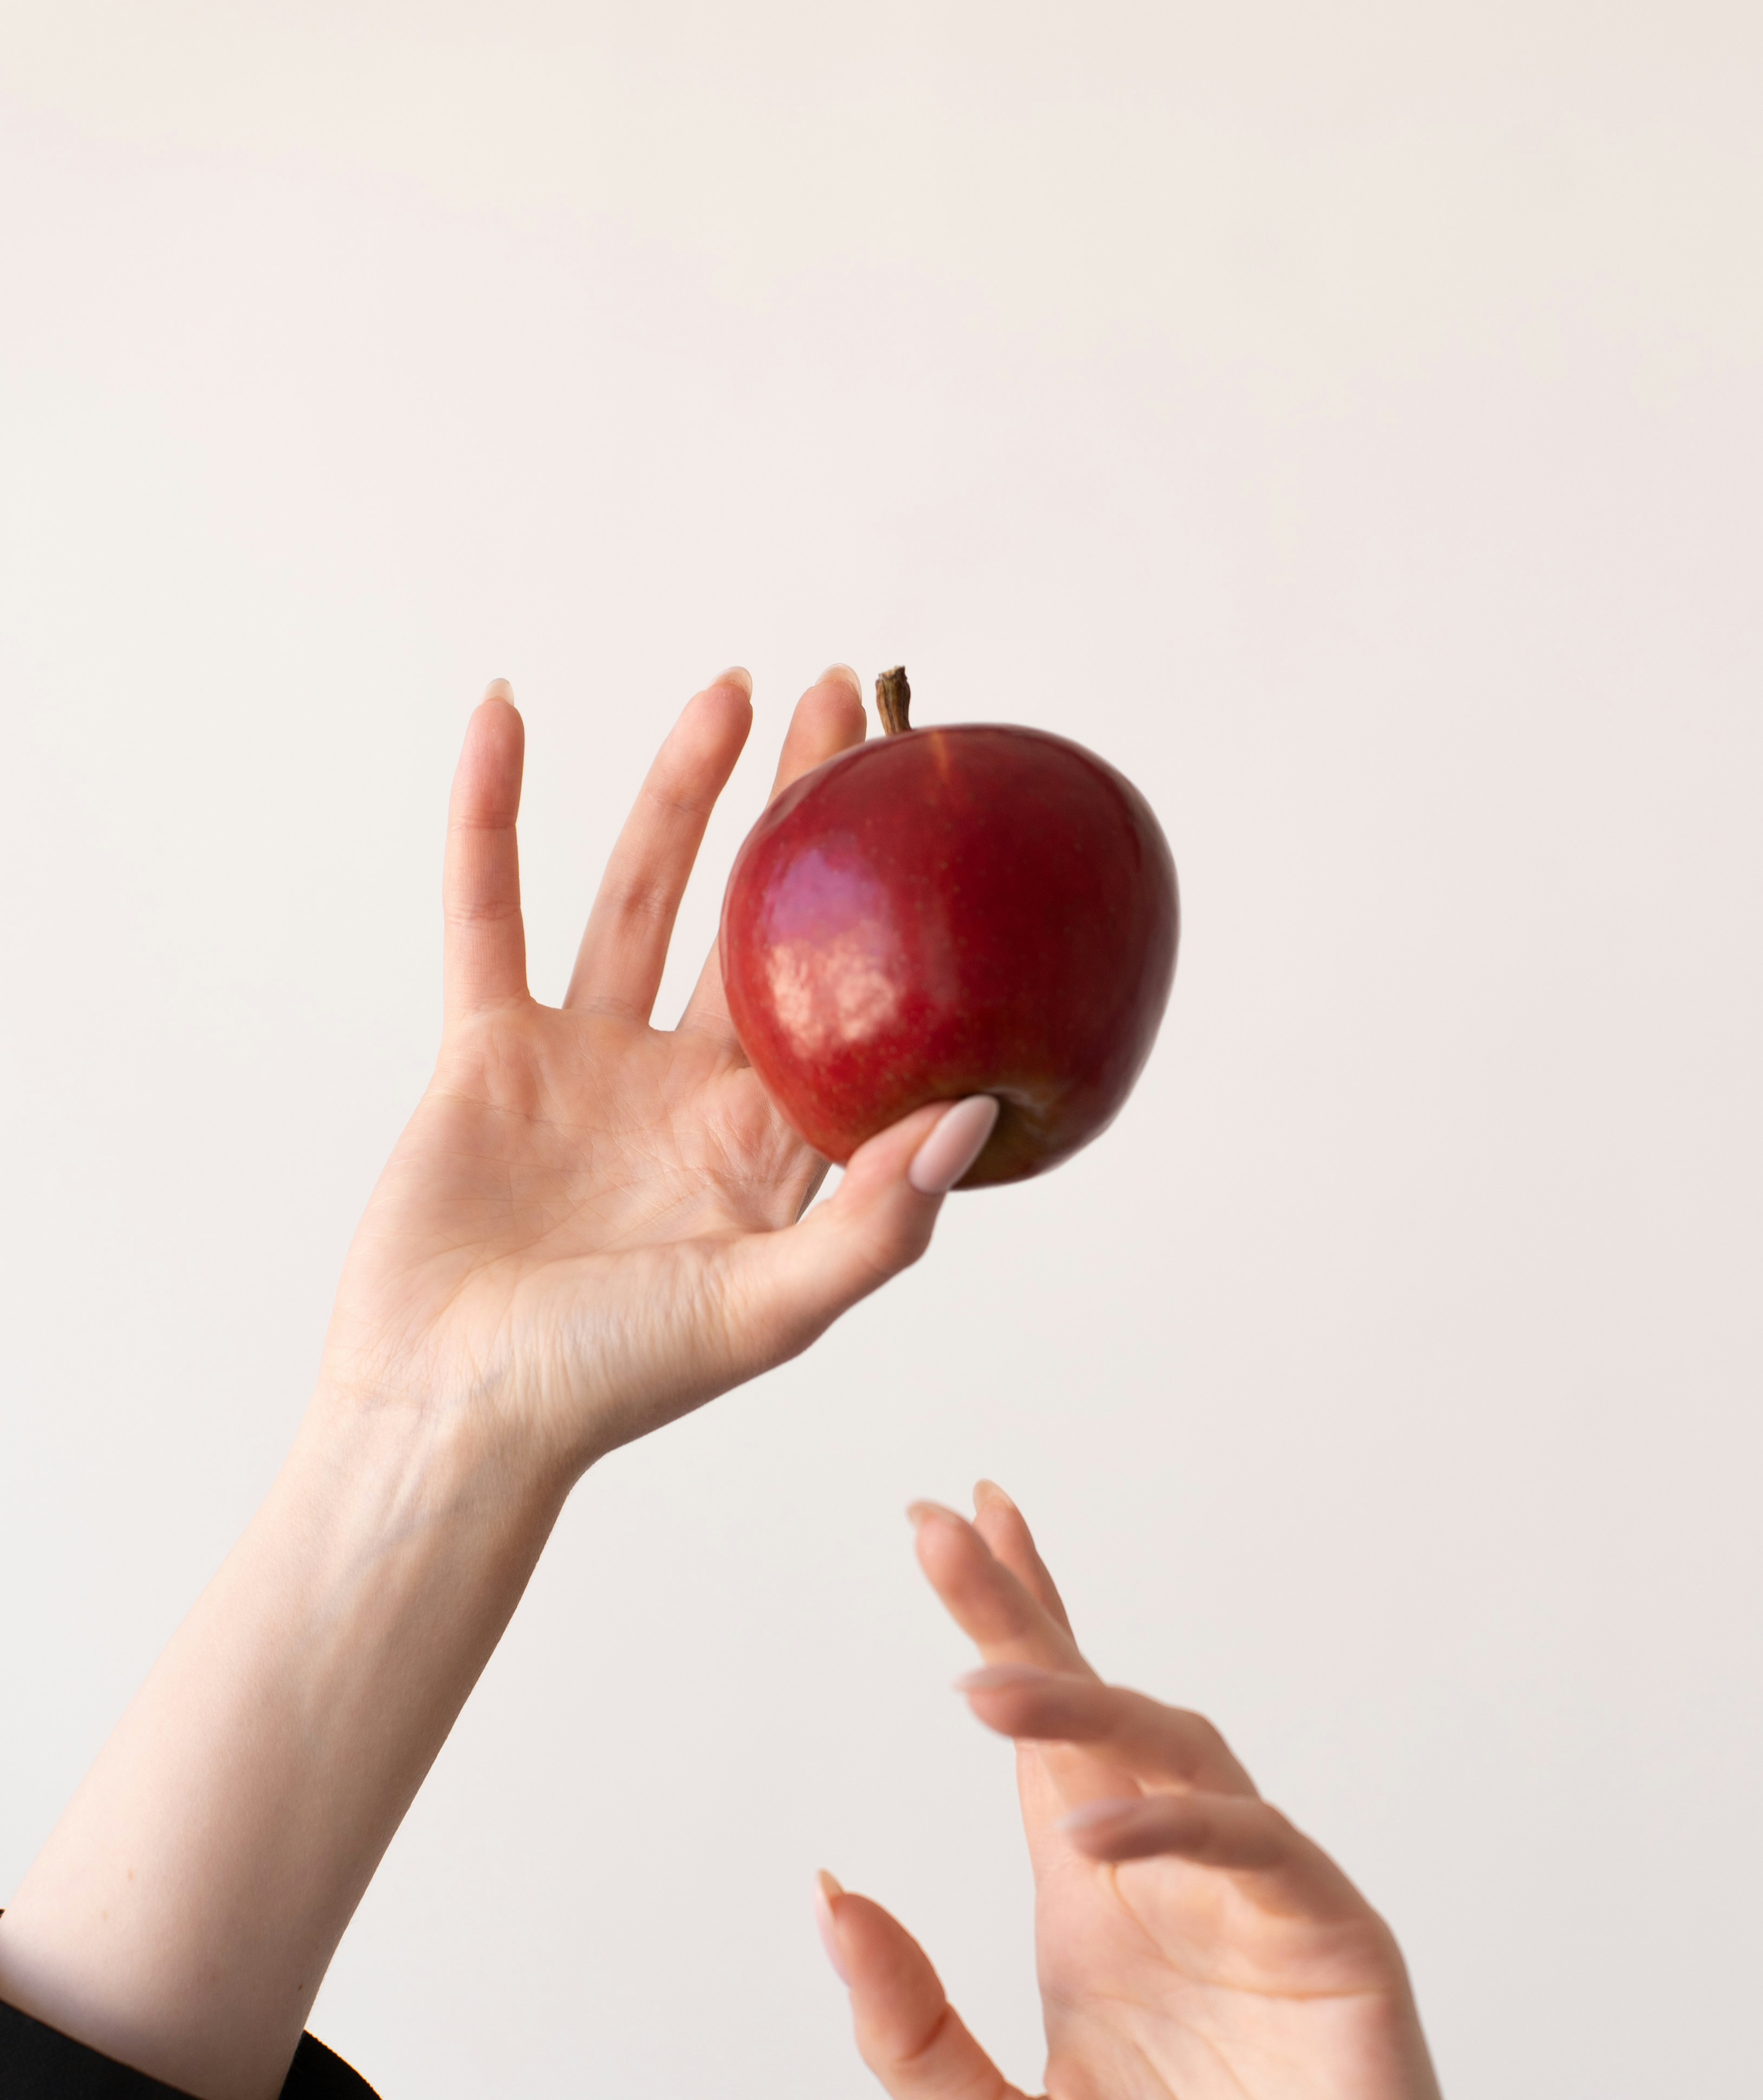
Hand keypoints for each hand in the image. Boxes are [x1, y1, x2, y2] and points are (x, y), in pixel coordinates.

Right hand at [321, 670, 991, 1476]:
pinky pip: (490, 910)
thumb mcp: (770, 1308)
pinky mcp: (487, 1051)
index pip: (849, 1002)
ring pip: (639, 897)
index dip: (887, 907)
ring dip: (680, 791)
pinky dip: (491, 814)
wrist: (450, 1417)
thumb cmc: (613, 1384)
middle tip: (844, 698)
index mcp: (771, 1150)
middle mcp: (689, 1094)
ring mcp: (587, 1065)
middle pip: (755, 923)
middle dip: (797, 812)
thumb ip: (878, 1219)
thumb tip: (975, 1110)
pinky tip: (506, 713)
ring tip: (731, 682)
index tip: (927, 804)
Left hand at [818, 1485, 1505, 2099]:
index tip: (951, 1528)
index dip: (1008, 1629)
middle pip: (1099, 1709)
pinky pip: (1251, 1847)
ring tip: (982, 1680)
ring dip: (1081, 1705)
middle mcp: (1170, 1885)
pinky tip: (1094, 1835)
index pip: (1042, 1742)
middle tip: (950, 1524)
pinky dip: (1174, 1826)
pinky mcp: (1332, 1941)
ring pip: (1174, 1750)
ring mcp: (1257, 1902)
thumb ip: (911, 2031)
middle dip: (1024, 1614)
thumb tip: (830, 1891)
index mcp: (1093, 1916)